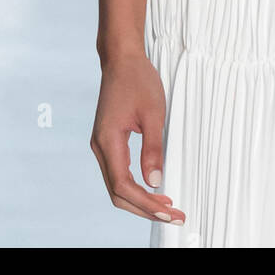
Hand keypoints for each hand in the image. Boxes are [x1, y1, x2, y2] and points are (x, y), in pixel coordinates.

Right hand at [91, 51, 184, 224]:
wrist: (121, 58)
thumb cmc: (138, 80)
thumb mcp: (153, 113)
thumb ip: (153, 149)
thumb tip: (155, 183)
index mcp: (108, 141)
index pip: (123, 185)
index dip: (146, 203)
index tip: (169, 212)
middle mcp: (100, 147)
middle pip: (117, 192)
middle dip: (145, 208)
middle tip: (174, 216)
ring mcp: (102, 145)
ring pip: (116, 186)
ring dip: (140, 200)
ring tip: (167, 208)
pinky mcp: (107, 141)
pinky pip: (118, 172)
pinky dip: (135, 186)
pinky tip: (153, 189)